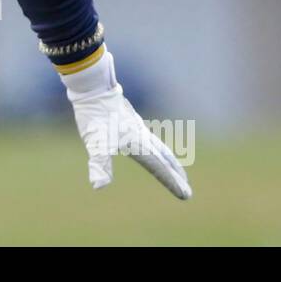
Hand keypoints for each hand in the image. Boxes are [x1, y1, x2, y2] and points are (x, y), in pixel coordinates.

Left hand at [60, 48, 191, 199]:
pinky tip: (149, 146)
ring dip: (169, 161)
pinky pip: (149, 138)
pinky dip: (157, 148)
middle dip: (176, 175)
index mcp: (138, 143)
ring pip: (159, 147)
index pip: (158, 168)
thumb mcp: (95, 142)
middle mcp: (142, 135)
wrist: (93, 86)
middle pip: (164, 158)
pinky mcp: (129, 120)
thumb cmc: (94, 115)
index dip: (172, 182)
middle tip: (187, 190)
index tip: (186, 195)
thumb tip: (98, 186)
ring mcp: (136, 127)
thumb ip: (100, 164)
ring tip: (176, 170)